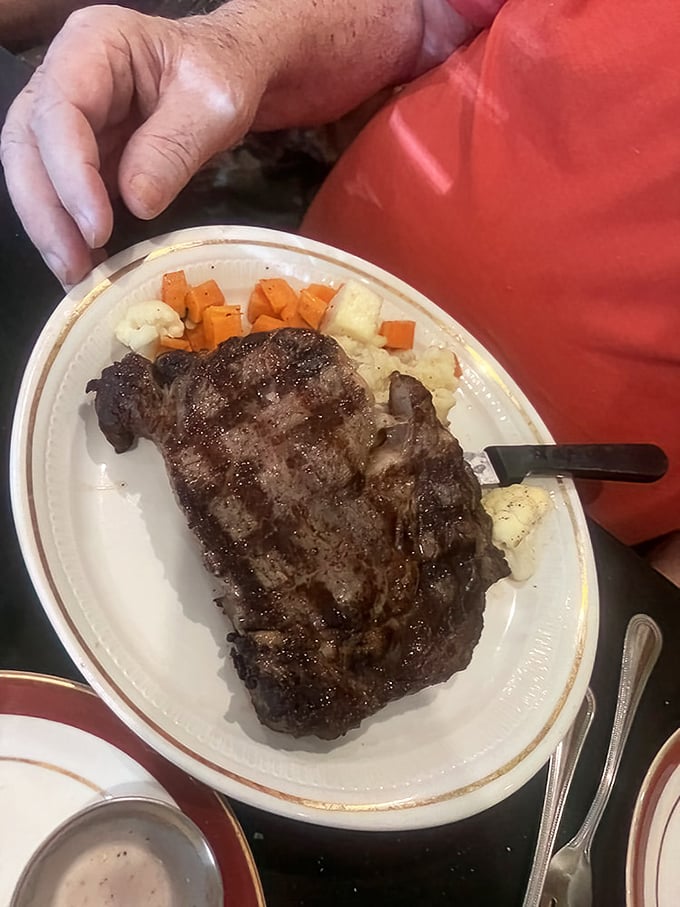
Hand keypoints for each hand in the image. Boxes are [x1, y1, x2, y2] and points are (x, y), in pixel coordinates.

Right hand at [0, 5, 266, 285]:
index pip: (59, 109)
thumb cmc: (223, 73)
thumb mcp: (215, 103)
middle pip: (27, 144)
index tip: (97, 227)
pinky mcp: (81, 150)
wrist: (229, 70)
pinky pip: (61, 190)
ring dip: (50, 227)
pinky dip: (69, 229)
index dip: (70, 173)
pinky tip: (88, 265)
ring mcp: (69, 115)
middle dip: (46, 211)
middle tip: (73, 267)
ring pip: (33, 171)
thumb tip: (136, 203)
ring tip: (78, 276)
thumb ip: (174, 148)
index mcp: (93, 44)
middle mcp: (65, 76)